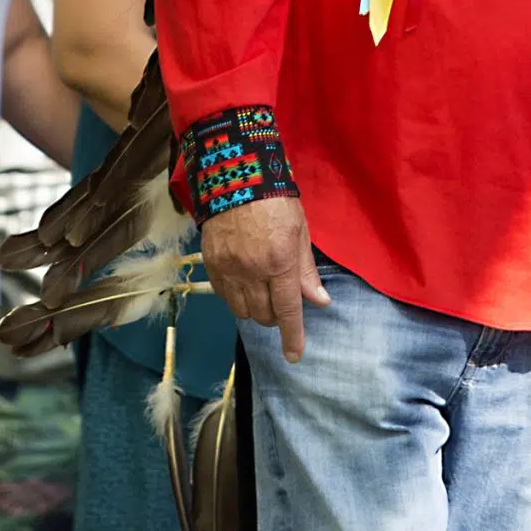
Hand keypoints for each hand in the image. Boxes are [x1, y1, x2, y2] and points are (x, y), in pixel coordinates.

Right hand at [200, 196, 330, 362]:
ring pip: (243, 311)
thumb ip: (306, 270)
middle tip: (282, 302)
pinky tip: (245, 286)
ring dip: (256, 310)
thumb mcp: (300, 231)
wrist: (235, 174)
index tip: (295, 356)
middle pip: (264, 315)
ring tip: (263, 293)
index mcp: (279, 261)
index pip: (288, 310)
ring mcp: (228, 268)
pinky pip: (224, 296)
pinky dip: (237, 299)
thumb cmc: (275, 200)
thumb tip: (319, 301)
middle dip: (276, 318)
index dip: (293, 336)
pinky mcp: (211, 263)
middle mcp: (252, 270)